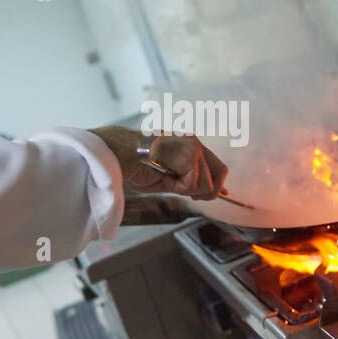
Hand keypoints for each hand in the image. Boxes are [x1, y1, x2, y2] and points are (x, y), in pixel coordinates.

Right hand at [88, 126, 228, 199]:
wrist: (117, 154)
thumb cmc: (134, 166)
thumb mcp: (168, 177)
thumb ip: (190, 182)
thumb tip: (215, 192)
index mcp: (190, 145)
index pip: (217, 167)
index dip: (217, 185)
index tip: (211, 196)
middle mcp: (194, 143)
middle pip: (220, 174)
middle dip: (204, 191)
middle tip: (180, 189)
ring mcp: (192, 146)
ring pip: (207, 183)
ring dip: (185, 188)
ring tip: (164, 177)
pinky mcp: (187, 154)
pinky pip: (193, 183)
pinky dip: (177, 187)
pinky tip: (163, 175)